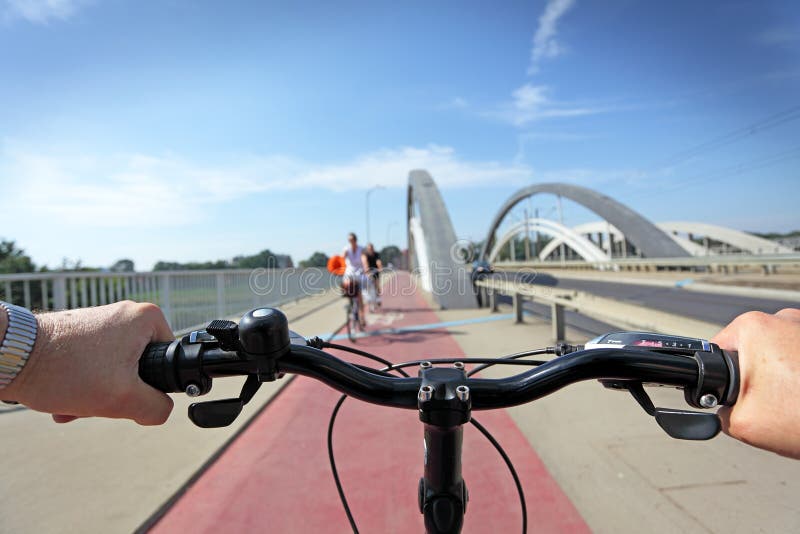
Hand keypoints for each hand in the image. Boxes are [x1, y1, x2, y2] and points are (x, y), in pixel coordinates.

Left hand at [2, 301, 174, 424]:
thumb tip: (161, 411)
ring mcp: (102, 322)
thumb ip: (155, 408)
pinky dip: (81, 385)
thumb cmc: (65, 370)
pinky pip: (93, 365)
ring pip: (114, 371)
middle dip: (116, 394)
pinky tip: (63, 398)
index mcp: (147, 318)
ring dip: (95, 394)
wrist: (10, 355)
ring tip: (74, 403)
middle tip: (96, 401)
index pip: (169, 362)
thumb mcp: (123, 399)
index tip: (124, 394)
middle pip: (139, 369)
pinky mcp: (81, 332)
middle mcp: (127, 314)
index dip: (150, 388)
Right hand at [712, 308, 799, 458]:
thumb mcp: (741, 423)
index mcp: (753, 327)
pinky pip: (798, 358)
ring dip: (781, 378)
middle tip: (769, 405)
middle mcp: (783, 319)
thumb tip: (724, 409)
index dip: (719, 380)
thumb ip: (719, 413)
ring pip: (777, 356)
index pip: (715, 352)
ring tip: (794, 402)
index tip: (736, 397)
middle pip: (749, 353)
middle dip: (754, 379)